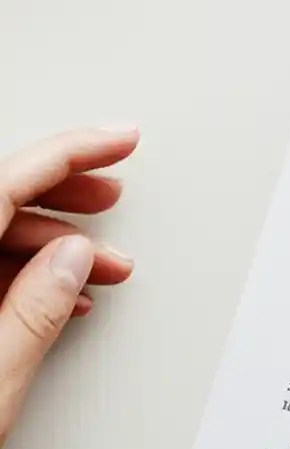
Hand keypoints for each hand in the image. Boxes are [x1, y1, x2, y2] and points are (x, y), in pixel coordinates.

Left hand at [0, 127, 138, 448]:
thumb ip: (36, 309)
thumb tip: (72, 255)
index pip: (4, 178)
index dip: (71, 151)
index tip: (119, 139)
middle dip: (64, 191)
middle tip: (113, 190)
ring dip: (51, 243)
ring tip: (104, 267)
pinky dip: (24, 272)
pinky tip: (62, 292)